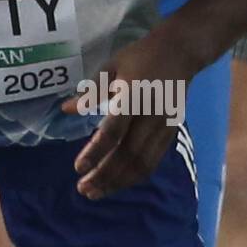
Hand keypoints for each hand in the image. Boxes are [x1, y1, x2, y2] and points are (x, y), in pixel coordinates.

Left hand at [62, 32, 191, 199]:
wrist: (181, 53)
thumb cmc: (141, 56)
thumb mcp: (112, 66)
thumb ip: (91, 92)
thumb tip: (65, 110)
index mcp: (133, 97)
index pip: (113, 131)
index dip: (95, 152)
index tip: (78, 168)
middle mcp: (150, 116)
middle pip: (127, 154)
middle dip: (105, 175)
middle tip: (83, 189)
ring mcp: (164, 126)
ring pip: (142, 163)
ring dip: (119, 181)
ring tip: (97, 192)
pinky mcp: (171, 132)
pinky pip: (154, 160)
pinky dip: (135, 175)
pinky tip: (120, 182)